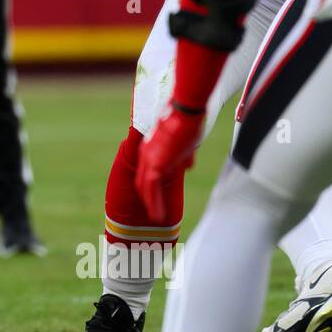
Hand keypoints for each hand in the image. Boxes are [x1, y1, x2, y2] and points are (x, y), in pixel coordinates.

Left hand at [136, 105, 204, 223]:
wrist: (185, 111)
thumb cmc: (189, 120)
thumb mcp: (186, 141)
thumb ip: (184, 155)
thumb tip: (187, 166)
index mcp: (150, 147)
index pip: (146, 171)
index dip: (149, 186)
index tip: (154, 197)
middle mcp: (146, 154)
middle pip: (142, 182)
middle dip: (147, 198)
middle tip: (153, 212)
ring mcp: (149, 159)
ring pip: (145, 188)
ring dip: (151, 205)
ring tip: (156, 219)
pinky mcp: (155, 164)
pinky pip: (151, 189)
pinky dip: (154, 204)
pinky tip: (158, 216)